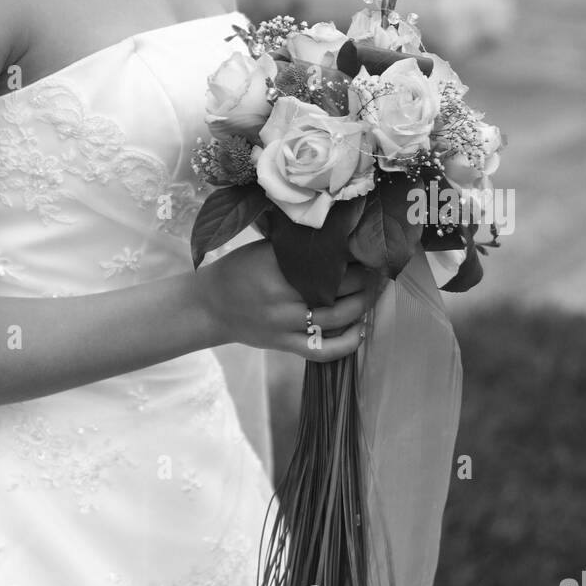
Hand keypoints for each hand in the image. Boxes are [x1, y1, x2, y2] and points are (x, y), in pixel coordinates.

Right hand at [195, 241, 373, 360]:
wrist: (210, 306)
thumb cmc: (238, 270)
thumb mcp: (262, 249)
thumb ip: (295, 247)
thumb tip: (338, 235)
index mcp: (275, 265)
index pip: (325, 259)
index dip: (351, 255)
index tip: (364, 248)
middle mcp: (281, 295)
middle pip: (336, 287)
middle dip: (363, 277)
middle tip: (375, 268)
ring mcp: (283, 324)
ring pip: (335, 316)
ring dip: (361, 304)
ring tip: (373, 292)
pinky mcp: (283, 345)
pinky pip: (322, 350)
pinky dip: (346, 342)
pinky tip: (360, 329)